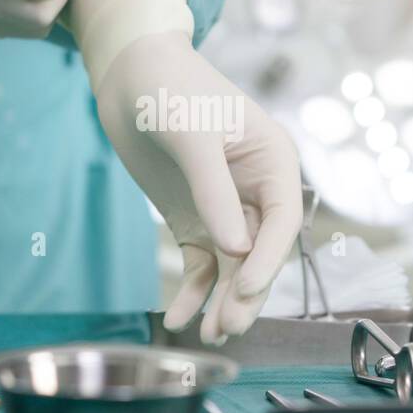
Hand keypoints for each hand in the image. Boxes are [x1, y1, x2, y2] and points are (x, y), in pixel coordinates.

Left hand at [95, 32, 302, 343]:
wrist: (129, 77)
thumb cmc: (169, 88)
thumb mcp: (191, 137)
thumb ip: (214, 192)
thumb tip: (237, 249)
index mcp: (274, 162)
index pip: (282, 220)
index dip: (269, 258)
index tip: (247, 291)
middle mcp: (257, 190)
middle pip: (261, 252)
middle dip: (247, 292)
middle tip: (229, 327)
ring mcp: (225, 208)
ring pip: (234, 266)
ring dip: (224, 300)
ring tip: (211, 336)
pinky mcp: (195, 221)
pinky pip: (202, 266)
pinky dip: (193, 293)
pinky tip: (178, 319)